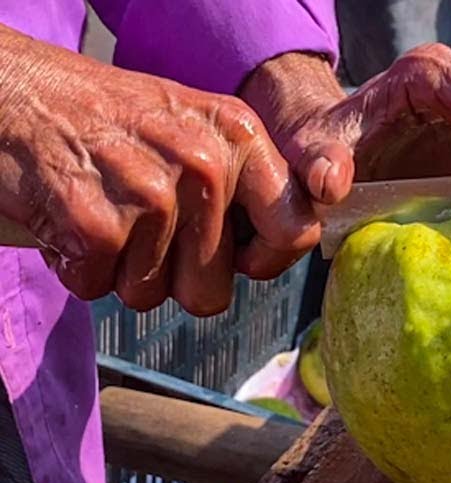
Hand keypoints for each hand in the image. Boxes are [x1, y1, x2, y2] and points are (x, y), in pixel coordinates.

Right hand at [0, 25, 320, 315]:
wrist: (17, 90)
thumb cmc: (109, 119)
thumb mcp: (195, 127)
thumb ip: (244, 183)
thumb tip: (272, 252)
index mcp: (239, 136)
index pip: (294, 230)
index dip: (264, 262)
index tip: (238, 260)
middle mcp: (204, 164)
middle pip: (211, 290)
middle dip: (171, 276)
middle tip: (142, 227)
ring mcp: (151, 195)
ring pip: (149, 295)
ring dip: (119, 268)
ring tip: (104, 212)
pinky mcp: (95, 222)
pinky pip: (97, 286)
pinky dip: (76, 265)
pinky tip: (70, 217)